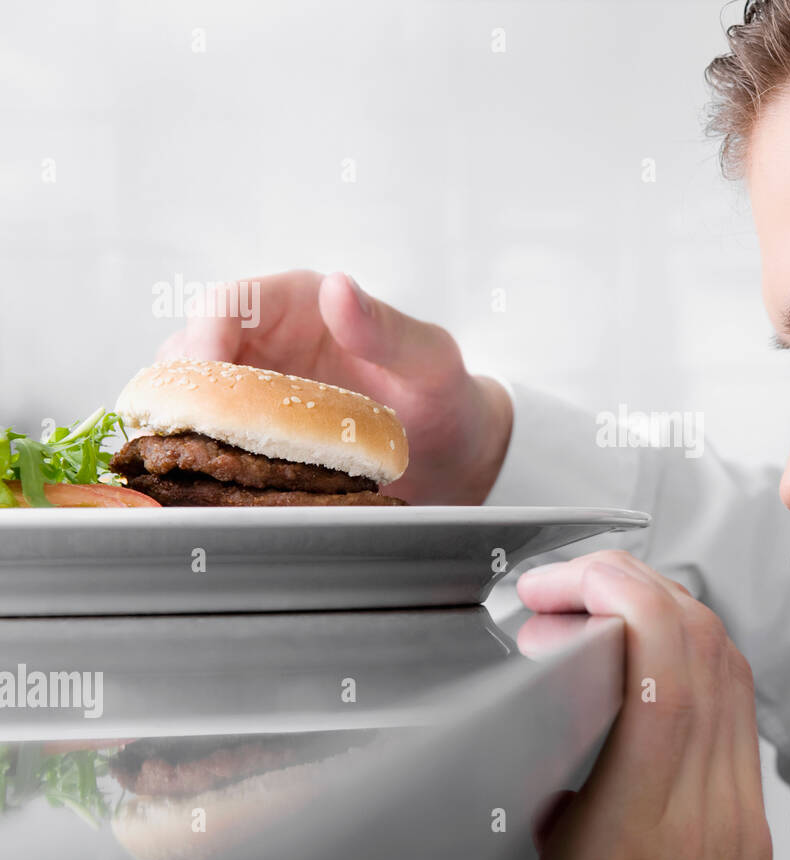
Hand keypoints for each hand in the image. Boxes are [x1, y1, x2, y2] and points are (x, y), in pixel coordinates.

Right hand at [156, 270, 511, 504]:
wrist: (453, 456)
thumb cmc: (445, 397)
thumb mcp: (430, 362)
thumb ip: (388, 330)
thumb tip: (338, 288)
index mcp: (301, 304)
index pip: (227, 305)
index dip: (204, 338)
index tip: (207, 382)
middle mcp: (266, 341)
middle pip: (188, 352)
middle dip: (182, 394)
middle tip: (197, 442)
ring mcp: (254, 389)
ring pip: (186, 399)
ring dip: (184, 431)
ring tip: (206, 469)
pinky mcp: (252, 435)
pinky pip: (205, 441)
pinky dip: (199, 461)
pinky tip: (214, 486)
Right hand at [517, 550, 771, 859]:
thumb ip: (541, 794)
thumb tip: (542, 718)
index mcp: (641, 831)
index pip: (660, 686)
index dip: (622, 602)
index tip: (566, 584)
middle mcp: (706, 814)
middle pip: (699, 650)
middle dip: (631, 583)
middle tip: (569, 581)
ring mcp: (740, 810)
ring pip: (727, 662)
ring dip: (666, 604)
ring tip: (606, 597)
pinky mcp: (755, 814)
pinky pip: (742, 699)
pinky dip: (699, 646)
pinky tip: (661, 644)